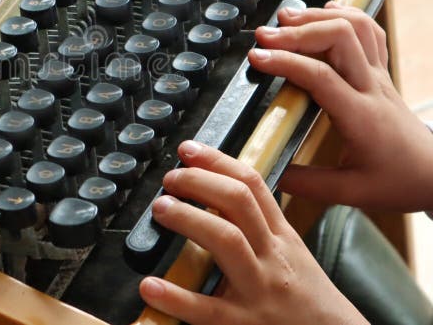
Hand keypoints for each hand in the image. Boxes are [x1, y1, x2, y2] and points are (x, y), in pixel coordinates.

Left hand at [139, 141, 366, 324]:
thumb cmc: (307, 298)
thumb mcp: (291, 253)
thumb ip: (260, 225)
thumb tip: (217, 192)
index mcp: (281, 236)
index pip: (252, 185)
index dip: (217, 161)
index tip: (188, 150)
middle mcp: (271, 256)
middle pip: (238, 203)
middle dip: (201, 182)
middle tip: (170, 178)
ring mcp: (258, 289)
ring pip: (226, 241)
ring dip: (189, 218)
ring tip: (160, 208)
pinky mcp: (243, 324)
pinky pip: (206, 309)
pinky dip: (175, 297)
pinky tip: (150, 285)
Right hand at [248, 2, 432, 210]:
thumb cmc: (398, 182)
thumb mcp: (351, 193)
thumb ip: (306, 184)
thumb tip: (268, 172)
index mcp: (360, 117)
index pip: (320, 76)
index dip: (285, 62)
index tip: (256, 59)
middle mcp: (372, 88)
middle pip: (340, 37)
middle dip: (298, 30)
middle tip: (266, 37)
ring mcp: (379, 76)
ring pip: (357, 26)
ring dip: (319, 17)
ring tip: (287, 19)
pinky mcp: (381, 73)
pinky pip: (369, 31)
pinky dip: (344, 14)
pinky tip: (323, 14)